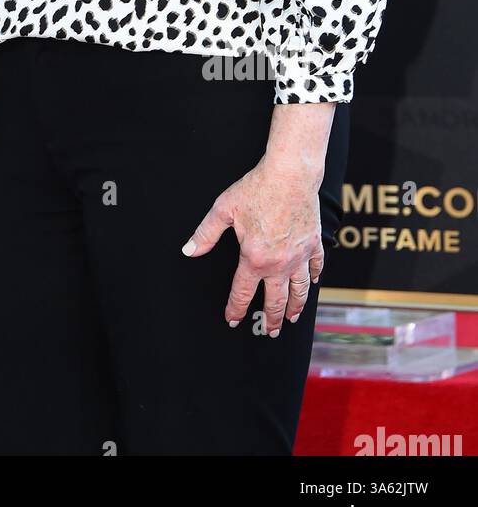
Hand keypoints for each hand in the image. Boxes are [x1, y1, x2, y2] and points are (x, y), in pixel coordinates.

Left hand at [180, 158, 323, 334]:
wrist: (289, 175)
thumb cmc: (255, 189)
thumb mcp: (223, 210)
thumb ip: (205, 234)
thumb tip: (189, 250)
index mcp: (254, 258)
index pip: (243, 292)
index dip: (236, 308)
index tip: (232, 320)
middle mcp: (279, 264)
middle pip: (276, 300)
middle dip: (271, 319)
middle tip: (270, 331)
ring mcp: (299, 256)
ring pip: (299, 291)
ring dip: (295, 307)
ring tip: (292, 318)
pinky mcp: (314, 244)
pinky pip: (316, 267)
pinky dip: (315, 278)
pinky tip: (312, 284)